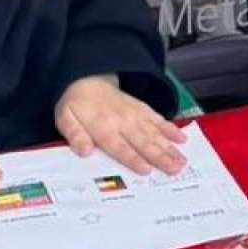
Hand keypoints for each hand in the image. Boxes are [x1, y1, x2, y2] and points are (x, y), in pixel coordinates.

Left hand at [55, 75, 187, 176]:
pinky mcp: (142, 109)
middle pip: (143, 142)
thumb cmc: (76, 105)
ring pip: (155, 133)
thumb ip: (74, 135)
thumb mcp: (65, 118)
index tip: (146, 170)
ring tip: (183, 160)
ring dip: (170, 147)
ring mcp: (135, 114)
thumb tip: (84, 151)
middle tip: (176, 169)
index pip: (120, 147)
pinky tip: (182, 138)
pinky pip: (158, 119)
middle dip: (161, 156)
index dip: (133, 159)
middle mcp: (122, 121)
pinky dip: (170, 129)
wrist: (87, 78)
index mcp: (103, 127)